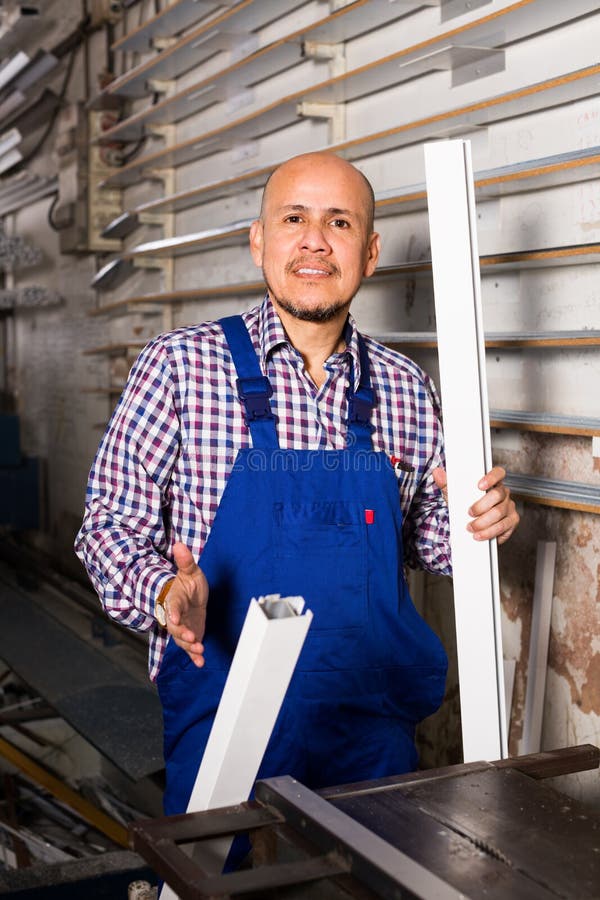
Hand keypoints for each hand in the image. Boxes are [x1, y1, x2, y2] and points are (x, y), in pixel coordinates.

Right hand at [165, 542, 208, 665]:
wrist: (188, 596)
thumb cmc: (187, 583)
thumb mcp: (189, 571)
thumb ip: (185, 561)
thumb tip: (179, 545)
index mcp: (174, 600)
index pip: (171, 607)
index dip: (173, 613)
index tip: (174, 618)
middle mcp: (175, 617)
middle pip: (175, 627)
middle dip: (182, 633)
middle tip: (191, 637)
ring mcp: (182, 628)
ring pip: (183, 640)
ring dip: (190, 646)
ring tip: (199, 650)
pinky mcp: (190, 636)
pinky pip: (190, 648)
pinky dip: (195, 656)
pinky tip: (201, 663)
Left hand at [433, 465, 518, 544]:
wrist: (471, 527)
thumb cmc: (465, 507)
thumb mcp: (454, 496)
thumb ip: (446, 484)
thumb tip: (437, 472)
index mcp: (492, 483)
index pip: (498, 473)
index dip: (491, 477)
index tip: (479, 485)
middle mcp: (504, 493)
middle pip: (497, 494)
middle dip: (481, 505)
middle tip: (469, 513)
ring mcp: (509, 507)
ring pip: (499, 513)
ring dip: (484, 522)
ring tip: (471, 528)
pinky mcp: (512, 521)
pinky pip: (503, 526)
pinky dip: (490, 533)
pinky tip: (481, 535)